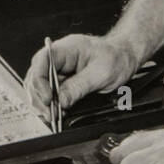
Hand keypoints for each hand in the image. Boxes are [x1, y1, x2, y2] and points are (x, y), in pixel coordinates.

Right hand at [24, 33, 139, 123]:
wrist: (126, 57)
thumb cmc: (117, 58)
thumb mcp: (101, 74)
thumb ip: (79, 87)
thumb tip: (61, 101)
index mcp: (68, 48)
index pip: (43, 60)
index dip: (40, 80)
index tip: (48, 98)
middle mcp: (60, 57)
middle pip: (36, 74)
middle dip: (39, 96)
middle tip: (49, 113)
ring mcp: (60, 68)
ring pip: (40, 85)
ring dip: (43, 101)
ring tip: (52, 115)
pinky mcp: (63, 79)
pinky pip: (50, 91)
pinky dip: (51, 103)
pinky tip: (56, 112)